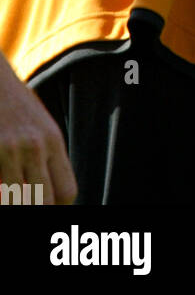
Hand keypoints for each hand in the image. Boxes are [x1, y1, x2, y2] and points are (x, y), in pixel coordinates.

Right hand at [0, 53, 76, 204]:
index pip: (66, 191)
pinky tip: (0, 184)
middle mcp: (35, 146)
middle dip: (36, 210)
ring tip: (11, 191)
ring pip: (17, 200)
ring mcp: (10, 150)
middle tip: (27, 201)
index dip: (58, 206)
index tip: (48, 206)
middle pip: (44, 201)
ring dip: (15, 201)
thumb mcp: (40, 126)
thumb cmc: (16, 106)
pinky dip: (0, 191)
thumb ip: (48, 157)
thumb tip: (55, 196)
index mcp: (53, 140)